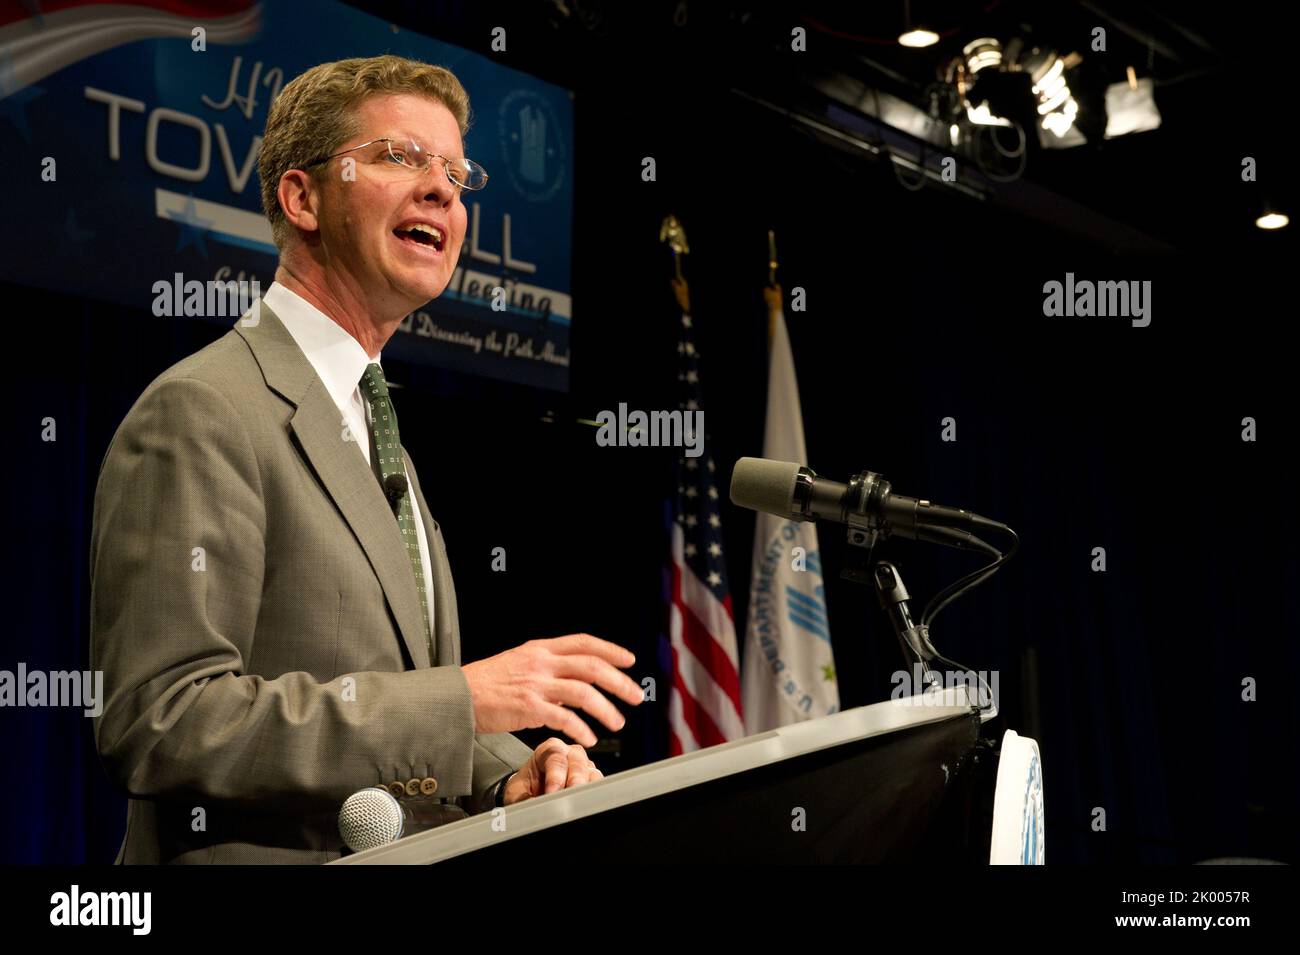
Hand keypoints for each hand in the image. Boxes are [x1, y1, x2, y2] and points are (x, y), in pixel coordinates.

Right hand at [460, 633, 642, 746]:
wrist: (459, 696)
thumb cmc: (487, 682)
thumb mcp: (520, 662)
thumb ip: (548, 668)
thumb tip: (575, 681)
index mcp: (540, 648)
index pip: (584, 642)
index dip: (611, 650)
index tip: (629, 660)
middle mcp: (541, 662)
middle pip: (592, 666)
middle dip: (619, 682)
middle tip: (635, 696)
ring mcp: (536, 684)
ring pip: (584, 693)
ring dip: (606, 709)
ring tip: (617, 722)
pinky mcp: (529, 708)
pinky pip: (565, 718)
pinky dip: (582, 729)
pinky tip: (589, 738)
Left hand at [504, 738, 603, 803]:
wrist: (530, 797)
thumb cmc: (524, 790)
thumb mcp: (517, 794)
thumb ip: (525, 799)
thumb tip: (533, 807)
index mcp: (549, 750)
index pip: (556, 756)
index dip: (555, 775)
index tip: (551, 792)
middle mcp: (569, 754)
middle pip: (577, 762)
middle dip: (574, 780)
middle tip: (569, 795)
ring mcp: (583, 766)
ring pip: (591, 773)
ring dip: (586, 788)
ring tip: (578, 801)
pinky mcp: (592, 780)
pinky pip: (599, 784)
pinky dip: (593, 794)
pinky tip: (585, 803)